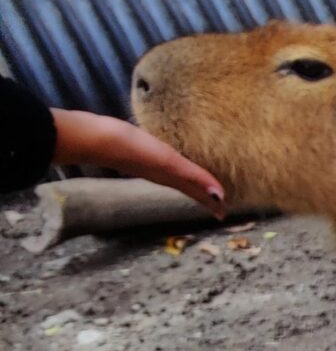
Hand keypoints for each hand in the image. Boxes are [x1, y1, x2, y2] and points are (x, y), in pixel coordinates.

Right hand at [50, 109, 223, 214]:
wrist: (96, 137)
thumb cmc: (132, 149)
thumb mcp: (169, 162)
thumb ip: (195, 177)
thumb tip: (220, 196)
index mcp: (172, 177)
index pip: (196, 193)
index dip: (211, 202)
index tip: (224, 213)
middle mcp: (162, 174)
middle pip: (188, 187)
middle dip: (202, 195)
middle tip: (217, 202)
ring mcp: (149, 163)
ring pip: (176, 176)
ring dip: (189, 181)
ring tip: (196, 182)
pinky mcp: (139, 149)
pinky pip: (163, 161)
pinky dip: (172, 164)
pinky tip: (167, 157)